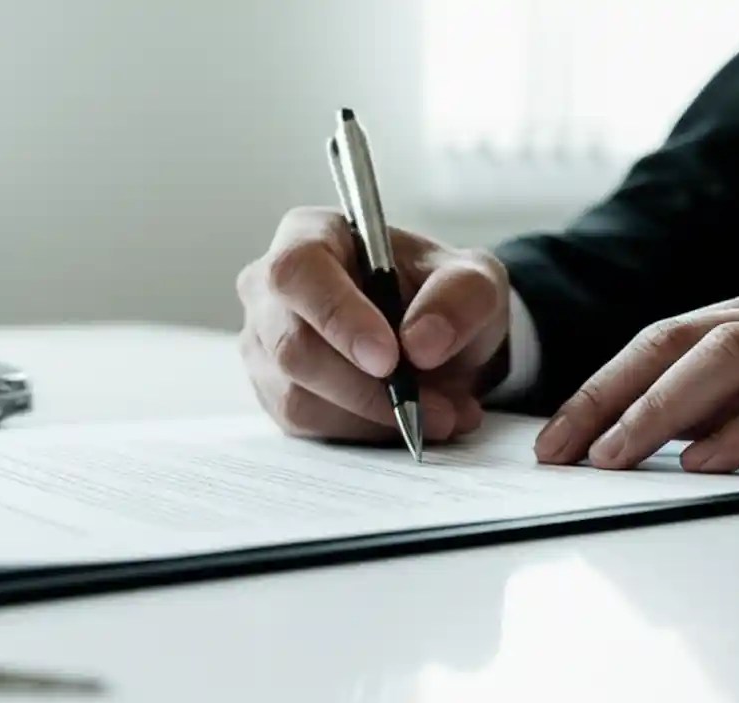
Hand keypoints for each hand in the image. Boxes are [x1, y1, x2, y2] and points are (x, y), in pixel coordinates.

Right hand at [236, 207, 509, 442]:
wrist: (433, 337)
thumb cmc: (439, 294)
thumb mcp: (475, 280)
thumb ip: (460, 297)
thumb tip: (422, 343)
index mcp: (309, 235)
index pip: (298, 271)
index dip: (337, 316)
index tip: (388, 359)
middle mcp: (270, 288)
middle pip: (294, 346)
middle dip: (368, 388)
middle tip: (434, 406)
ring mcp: (264, 343)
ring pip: (299, 396)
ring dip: (375, 416)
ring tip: (439, 414)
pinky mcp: (273, 391)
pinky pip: (307, 424)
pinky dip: (364, 431)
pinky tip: (406, 419)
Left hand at [534, 272, 738, 470]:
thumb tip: (662, 429)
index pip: (666, 336)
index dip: (602, 384)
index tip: (556, 434)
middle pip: (680, 338)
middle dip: (608, 393)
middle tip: (560, 448)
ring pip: (730, 357)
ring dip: (659, 409)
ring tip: (613, 456)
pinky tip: (704, 462)